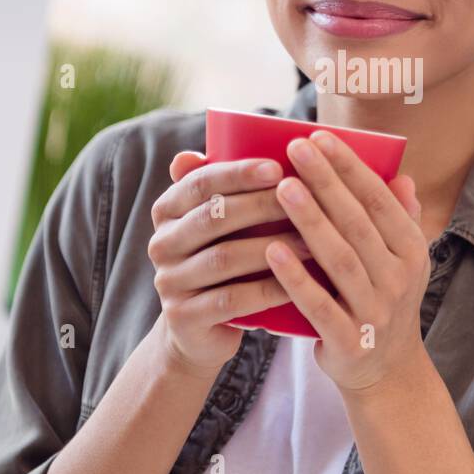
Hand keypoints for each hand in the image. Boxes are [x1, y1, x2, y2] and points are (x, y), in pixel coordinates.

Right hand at [147, 151, 312, 376]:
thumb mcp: (222, 224)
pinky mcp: (183, 318)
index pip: (199, 183)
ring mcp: (168, 283)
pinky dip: (267, 289)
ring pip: (223, 258)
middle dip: (261, 205)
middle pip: (212, 217)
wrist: (200, 332)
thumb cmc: (225, 262)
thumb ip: (229, 187)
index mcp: (167, 211)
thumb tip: (240, 141)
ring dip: (271, 247)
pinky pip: (230, 299)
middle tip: (305, 198)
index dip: (238, 173)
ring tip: (312, 241)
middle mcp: (160, 244)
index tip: (279, 167)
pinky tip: (298, 283)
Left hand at [263, 130, 430, 395]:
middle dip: (326, 182)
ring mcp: (376, 310)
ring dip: (311, 221)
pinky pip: (319, 305)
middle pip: (358, 223)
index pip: (379, 200)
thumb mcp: (403, 261)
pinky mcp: (350, 340)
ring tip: (282, 188)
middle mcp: (399, 278)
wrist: (386, 372)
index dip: (349, 167)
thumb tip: (401, 174)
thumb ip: (401, 218)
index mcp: (412, 250)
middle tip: (294, 148)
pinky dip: (296, 278)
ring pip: (340, 259)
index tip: (319, 136)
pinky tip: (271, 251)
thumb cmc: (383, 300)